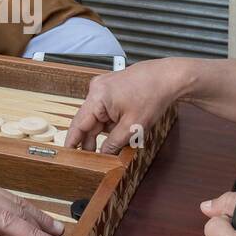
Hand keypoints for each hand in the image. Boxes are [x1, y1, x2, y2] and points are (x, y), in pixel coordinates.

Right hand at [64, 57, 189, 153]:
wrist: (168, 77)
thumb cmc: (152, 95)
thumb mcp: (132, 127)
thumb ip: (113, 143)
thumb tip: (102, 154)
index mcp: (96, 97)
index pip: (78, 124)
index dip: (72, 141)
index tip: (67, 155)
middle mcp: (96, 89)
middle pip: (88, 121)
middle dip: (93, 139)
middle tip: (95, 158)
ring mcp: (103, 87)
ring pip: (98, 116)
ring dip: (106, 130)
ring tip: (121, 139)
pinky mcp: (111, 87)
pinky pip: (106, 109)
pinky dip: (112, 121)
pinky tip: (124, 127)